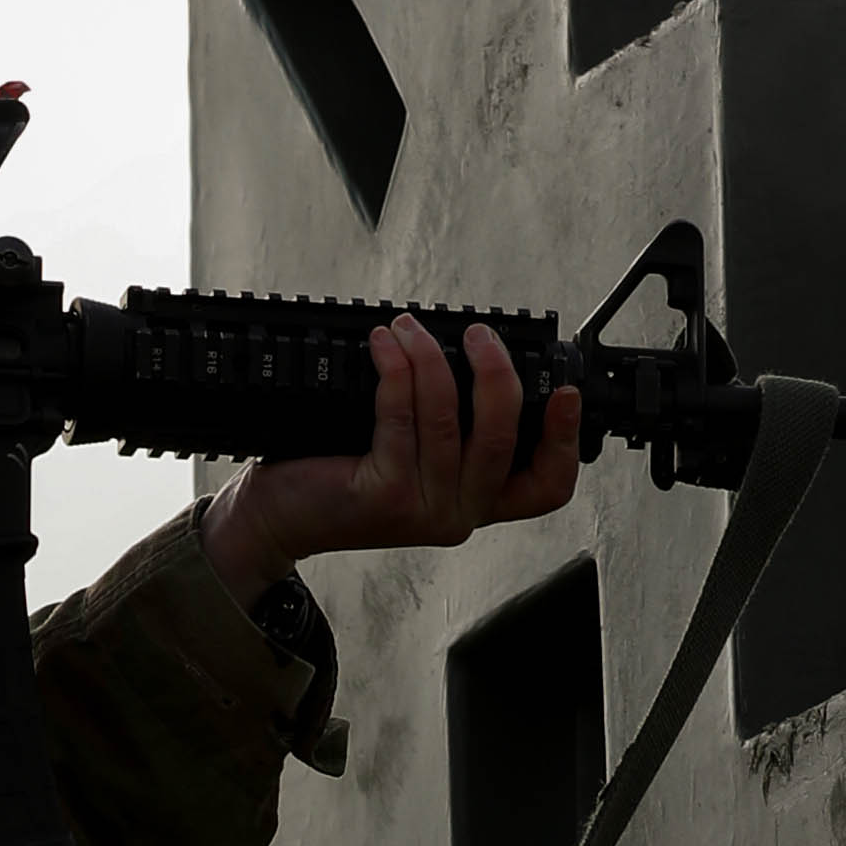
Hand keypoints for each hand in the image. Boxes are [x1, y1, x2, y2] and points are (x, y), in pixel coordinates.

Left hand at [203, 318, 584, 603]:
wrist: (279, 517)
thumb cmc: (341, 477)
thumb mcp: (410, 453)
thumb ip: (450, 422)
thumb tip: (471, 352)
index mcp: (476, 501)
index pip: (545, 487)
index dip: (565, 440)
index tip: (565, 394)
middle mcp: (459, 514)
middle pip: (502, 438)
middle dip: (495, 373)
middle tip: (479, 335)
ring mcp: (424, 509)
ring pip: (449, 419)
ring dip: (431, 358)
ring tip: (409, 328)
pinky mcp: (386, 496)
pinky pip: (402, 416)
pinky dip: (397, 370)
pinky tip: (385, 346)